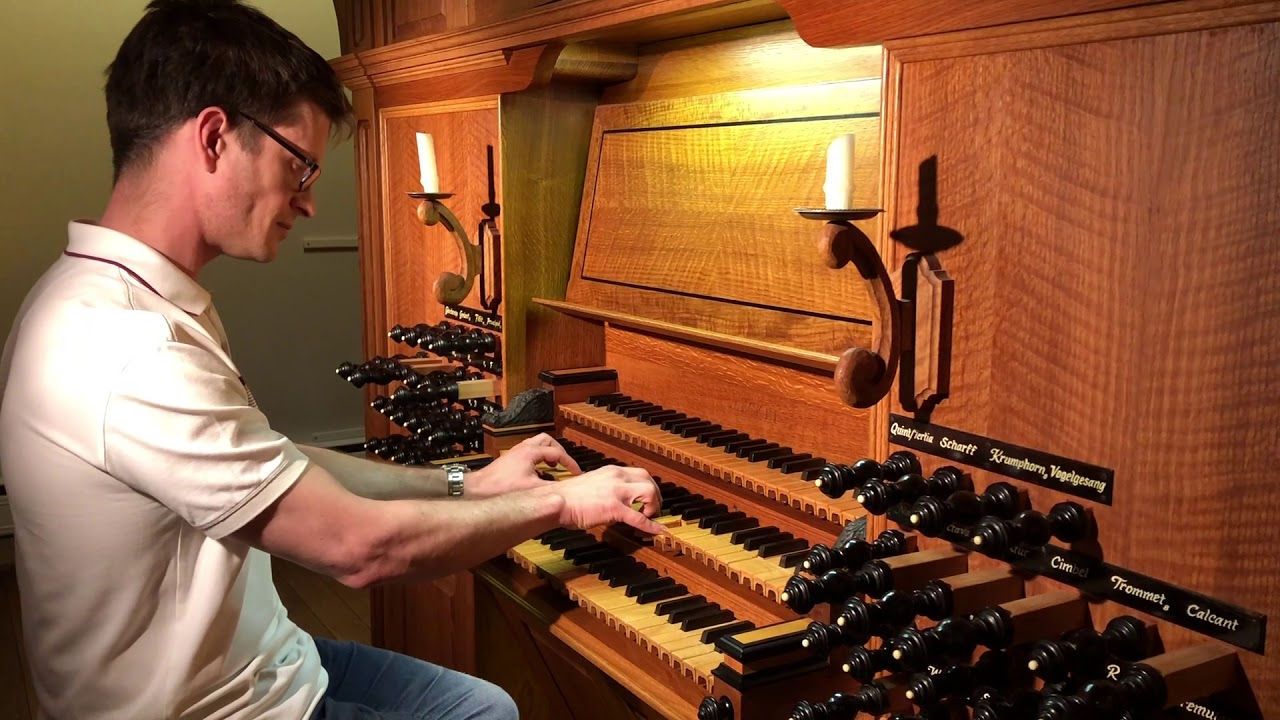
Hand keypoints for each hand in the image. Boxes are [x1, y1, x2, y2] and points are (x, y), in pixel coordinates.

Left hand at [463, 433, 581, 498]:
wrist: (477, 489)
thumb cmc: (501, 488)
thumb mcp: (531, 489)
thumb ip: (550, 488)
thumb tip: (565, 491)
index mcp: (531, 452)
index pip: (557, 452)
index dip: (570, 463)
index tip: (577, 473)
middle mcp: (523, 448)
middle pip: (547, 441)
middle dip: (558, 451)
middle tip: (564, 464)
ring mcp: (515, 452)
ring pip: (537, 445)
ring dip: (547, 453)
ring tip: (552, 467)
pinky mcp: (509, 460)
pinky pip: (529, 452)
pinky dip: (538, 458)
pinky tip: (538, 473)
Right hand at [551, 465, 666, 535]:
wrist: (556, 501)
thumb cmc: (567, 496)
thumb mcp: (592, 483)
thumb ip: (606, 487)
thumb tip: (615, 498)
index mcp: (611, 471)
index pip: (639, 473)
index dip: (648, 486)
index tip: (648, 498)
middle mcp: (617, 476)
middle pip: (648, 479)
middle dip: (655, 494)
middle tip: (654, 508)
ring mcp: (616, 491)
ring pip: (649, 492)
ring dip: (654, 506)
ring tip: (650, 517)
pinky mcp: (614, 508)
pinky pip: (639, 517)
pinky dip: (651, 526)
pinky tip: (657, 531)